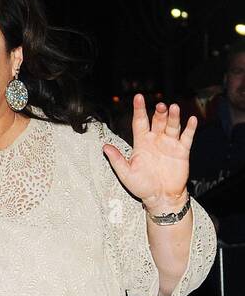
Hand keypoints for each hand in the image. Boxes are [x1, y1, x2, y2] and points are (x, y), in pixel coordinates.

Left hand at [103, 93, 196, 213]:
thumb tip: (104, 147)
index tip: (138, 98)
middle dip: (159, 112)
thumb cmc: (143, 186)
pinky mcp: (181, 150)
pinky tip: (191, 120)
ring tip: (174, 108)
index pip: (139, 122)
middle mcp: (156, 140)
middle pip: (158, 121)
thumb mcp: (126, 174)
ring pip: (172, 125)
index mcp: (141, 143)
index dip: (139, 109)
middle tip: (160, 106)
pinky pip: (187, 137)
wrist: (160, 197)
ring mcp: (169, 144)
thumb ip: (117, 160)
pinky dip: (190, 128)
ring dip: (173, 116)